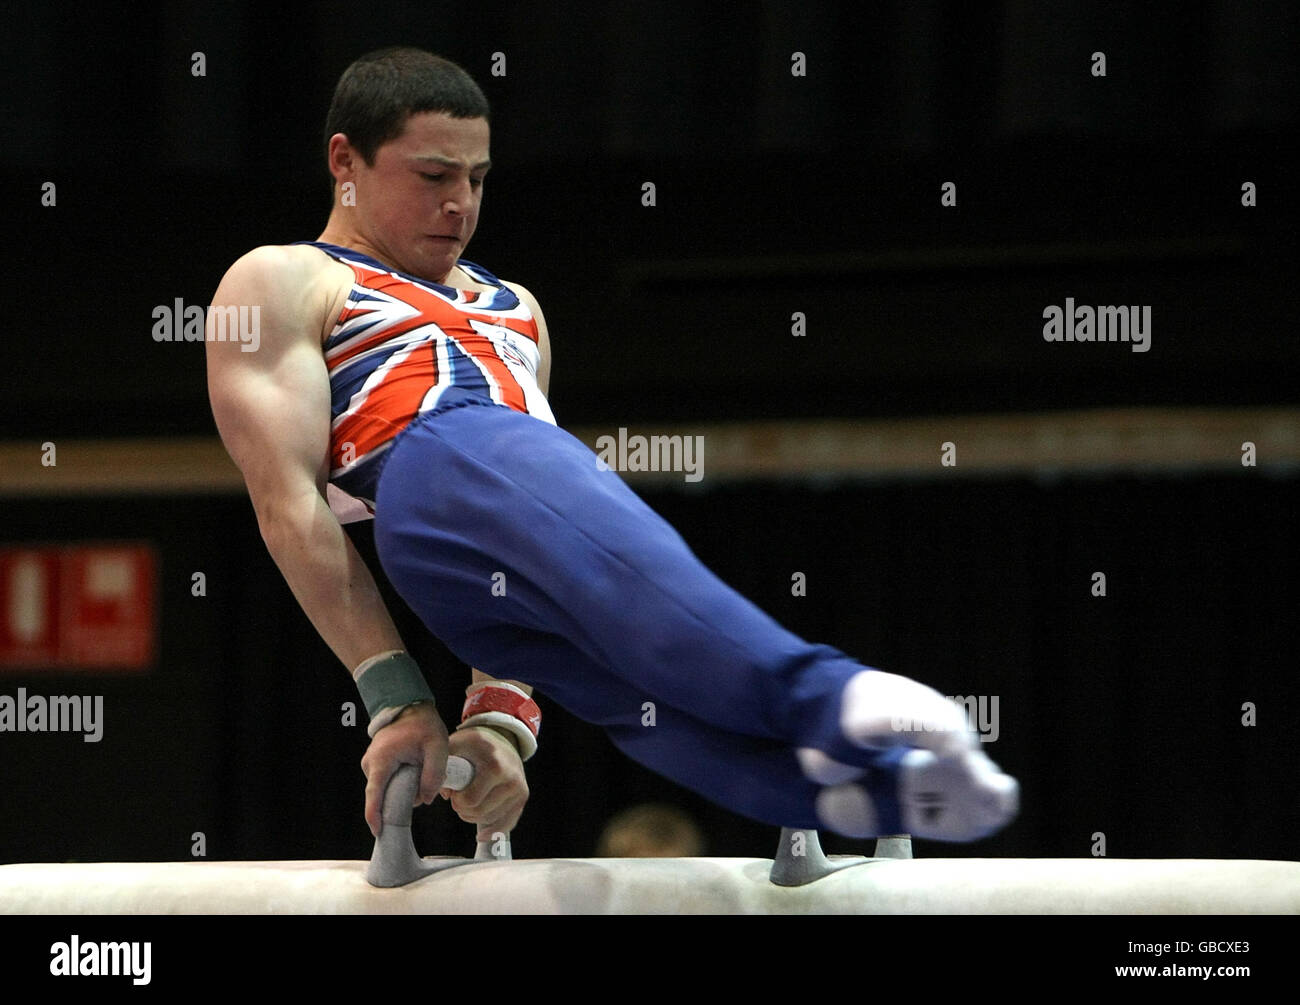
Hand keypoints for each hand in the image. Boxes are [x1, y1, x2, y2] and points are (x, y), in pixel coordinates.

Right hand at [360, 703, 448, 837]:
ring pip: (386, 789)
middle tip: (422, 786)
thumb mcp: (438, 747)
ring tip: (420, 771)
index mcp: (382, 760)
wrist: (411, 707)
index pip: (374, 794)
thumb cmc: (424, 725)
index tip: (378, 831)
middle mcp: (370, 764)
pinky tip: (413, 772)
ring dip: (403, 789)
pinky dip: (400, 783)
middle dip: (402, 798)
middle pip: (383, 795)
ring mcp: (371, 764)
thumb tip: (426, 800)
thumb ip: (434, 775)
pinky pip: (386, 782)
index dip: (375, 815)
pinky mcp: (376, 764)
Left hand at [442, 726, 528, 840]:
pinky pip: (506, 825)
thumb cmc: (474, 745)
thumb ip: (443, 767)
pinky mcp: (522, 798)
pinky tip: (481, 834)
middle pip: (479, 813)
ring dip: (474, 817)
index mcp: (495, 766)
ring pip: (489, 821)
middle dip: (463, 809)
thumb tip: (445, 793)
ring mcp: (520, 790)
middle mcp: (511, 779)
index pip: (470, 800)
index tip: (454, 791)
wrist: (501, 739)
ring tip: (470, 801)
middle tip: (460, 798)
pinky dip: (492, 831)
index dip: (457, 800)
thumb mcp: (456, 745)